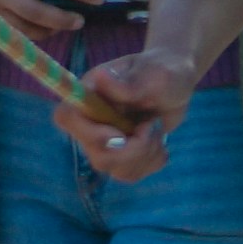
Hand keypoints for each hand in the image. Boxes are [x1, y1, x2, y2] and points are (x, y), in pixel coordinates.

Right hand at [64, 41, 199, 184]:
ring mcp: (105, 141)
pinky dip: (151, 161)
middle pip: (96, 155)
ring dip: (145, 154)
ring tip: (157, 129)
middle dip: (132, 150)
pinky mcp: (121, 155)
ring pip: (115, 168)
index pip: (66, 118)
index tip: (121, 134)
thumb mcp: (153, 75)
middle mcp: (92, 121)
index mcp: (90, 95)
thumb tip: (100, 77)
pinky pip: (130, 173)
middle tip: (152, 126)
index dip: (89, 134)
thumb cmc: (162, 70)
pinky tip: (160, 141)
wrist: (176, 81)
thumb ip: (129, 84)